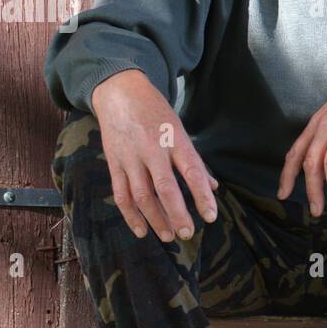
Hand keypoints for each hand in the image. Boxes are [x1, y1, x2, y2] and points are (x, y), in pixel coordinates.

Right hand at [90, 69, 219, 241]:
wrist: (120, 91)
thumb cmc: (156, 113)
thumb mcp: (180, 130)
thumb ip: (194, 160)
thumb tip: (212, 187)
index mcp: (174, 139)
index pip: (192, 172)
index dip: (202, 196)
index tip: (210, 216)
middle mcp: (152, 149)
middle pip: (165, 187)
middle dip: (177, 214)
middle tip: (187, 234)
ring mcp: (130, 157)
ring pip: (142, 195)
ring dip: (155, 219)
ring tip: (169, 236)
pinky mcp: (114, 162)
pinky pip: (121, 194)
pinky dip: (131, 215)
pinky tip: (142, 230)